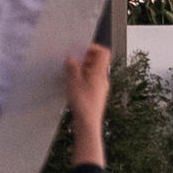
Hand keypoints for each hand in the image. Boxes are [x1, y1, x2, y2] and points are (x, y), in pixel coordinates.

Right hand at [63, 42, 114, 165]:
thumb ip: (72, 67)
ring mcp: (100, 87)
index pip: (103, 52)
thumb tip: (71, 59)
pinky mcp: (95, 95)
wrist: (88, 124)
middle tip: (71, 61)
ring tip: (69, 73)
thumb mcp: (73, 82)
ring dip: (81, 70)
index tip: (79, 49)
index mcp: (100, 73)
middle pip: (97, 62)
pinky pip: (89, 81)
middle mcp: (102, 79)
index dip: (92, 48)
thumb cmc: (83, 104)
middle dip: (83, 59)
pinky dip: (81, 79)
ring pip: (92, 72)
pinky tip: (70, 85)